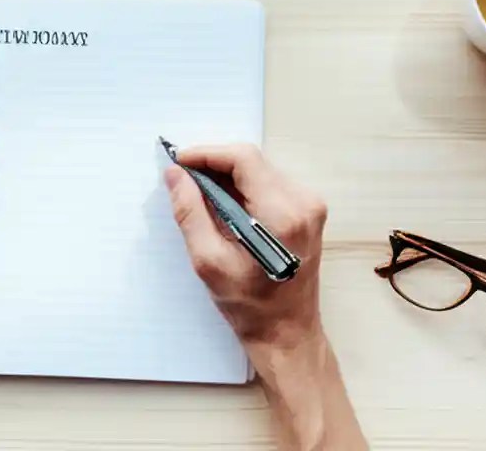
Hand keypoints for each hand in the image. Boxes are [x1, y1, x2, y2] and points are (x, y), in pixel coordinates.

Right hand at [164, 144, 327, 346]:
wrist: (287, 332)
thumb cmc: (249, 306)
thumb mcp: (209, 263)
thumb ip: (190, 213)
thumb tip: (175, 175)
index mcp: (282, 215)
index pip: (243, 159)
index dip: (207, 154)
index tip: (179, 163)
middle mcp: (304, 203)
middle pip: (252, 161)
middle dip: (214, 166)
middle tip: (184, 182)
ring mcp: (310, 206)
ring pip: (259, 170)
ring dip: (227, 177)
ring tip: (202, 199)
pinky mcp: (309, 211)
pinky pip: (269, 183)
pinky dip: (243, 188)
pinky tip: (225, 209)